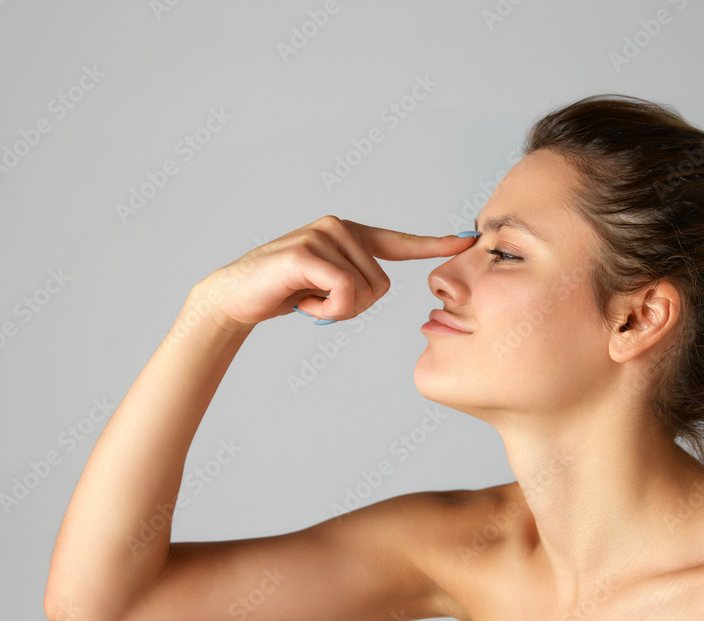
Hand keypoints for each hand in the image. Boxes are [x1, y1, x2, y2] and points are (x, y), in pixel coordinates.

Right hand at [198, 215, 477, 329]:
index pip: (400, 241)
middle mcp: (340, 227)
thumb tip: (377, 288)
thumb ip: (355, 279)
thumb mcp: (328, 286)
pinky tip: (301, 301)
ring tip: (306, 296)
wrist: (236, 296)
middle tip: (318, 300)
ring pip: (363, 293)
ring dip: (335, 310)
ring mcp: (322, 235)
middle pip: (382, 286)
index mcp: (351, 235)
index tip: (467, 240)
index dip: (434, 244)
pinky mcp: (307, 252)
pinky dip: (326, 311)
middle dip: (353, 307)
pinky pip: (343, 293)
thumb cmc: (285, 292)